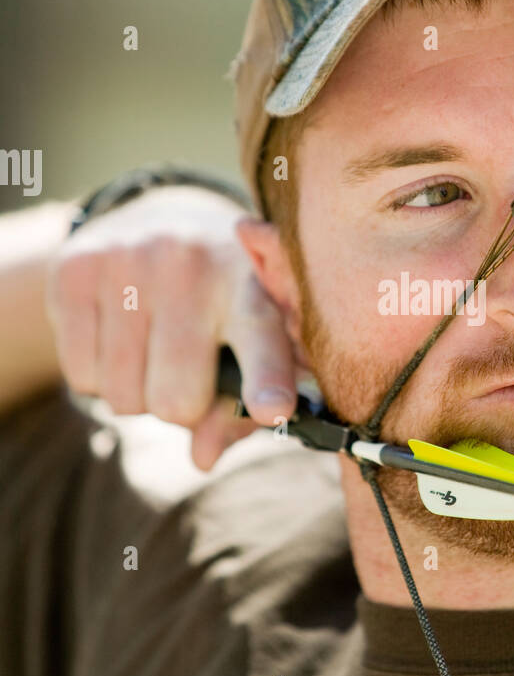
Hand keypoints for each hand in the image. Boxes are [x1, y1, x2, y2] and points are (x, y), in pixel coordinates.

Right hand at [45, 185, 301, 468]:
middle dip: (180, 409)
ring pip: (124, 398)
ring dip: (137, 394)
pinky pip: (82, 377)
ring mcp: (131, 259)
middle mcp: (194, 262)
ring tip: (151, 346)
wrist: (156, 218)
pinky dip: (99, 377)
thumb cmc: (219, 304)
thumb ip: (240, 409)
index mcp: (253, 285)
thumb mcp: (249, 345)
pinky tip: (117, 335)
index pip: (261, 338)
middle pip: (176, 401)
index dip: (268, 378)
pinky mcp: (76, 268)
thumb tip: (204, 457)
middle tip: (185, 372)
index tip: (274, 409)